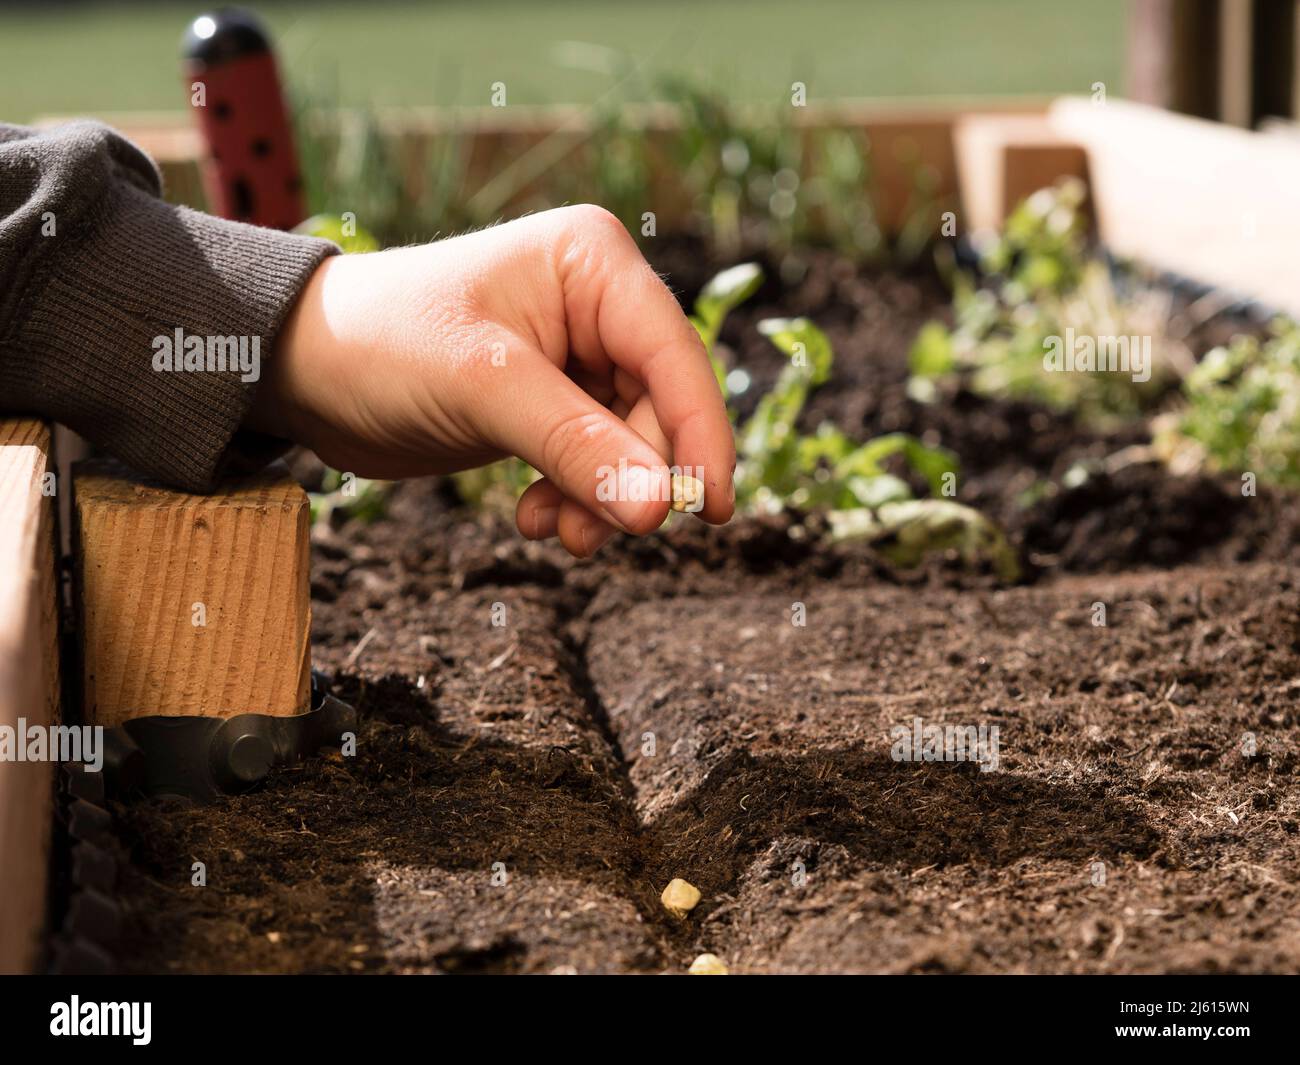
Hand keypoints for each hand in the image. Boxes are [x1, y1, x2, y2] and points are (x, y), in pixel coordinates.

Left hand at [251, 205, 735, 555]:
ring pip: (630, 445)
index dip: (699, 434)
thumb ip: (576, 445)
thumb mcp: (484, 388)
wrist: (305, 370)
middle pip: (660, 409)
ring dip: (599, 498)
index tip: (707, 509)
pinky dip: (575, 498)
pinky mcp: (554, 401)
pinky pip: (595, 461)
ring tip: (553, 531)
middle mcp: (597, 303)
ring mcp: (578, 355)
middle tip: (593, 533)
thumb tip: (658, 508)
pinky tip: (535, 518)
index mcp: (593, 262)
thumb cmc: (381, 343)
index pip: (674, 354)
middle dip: (630, 478)